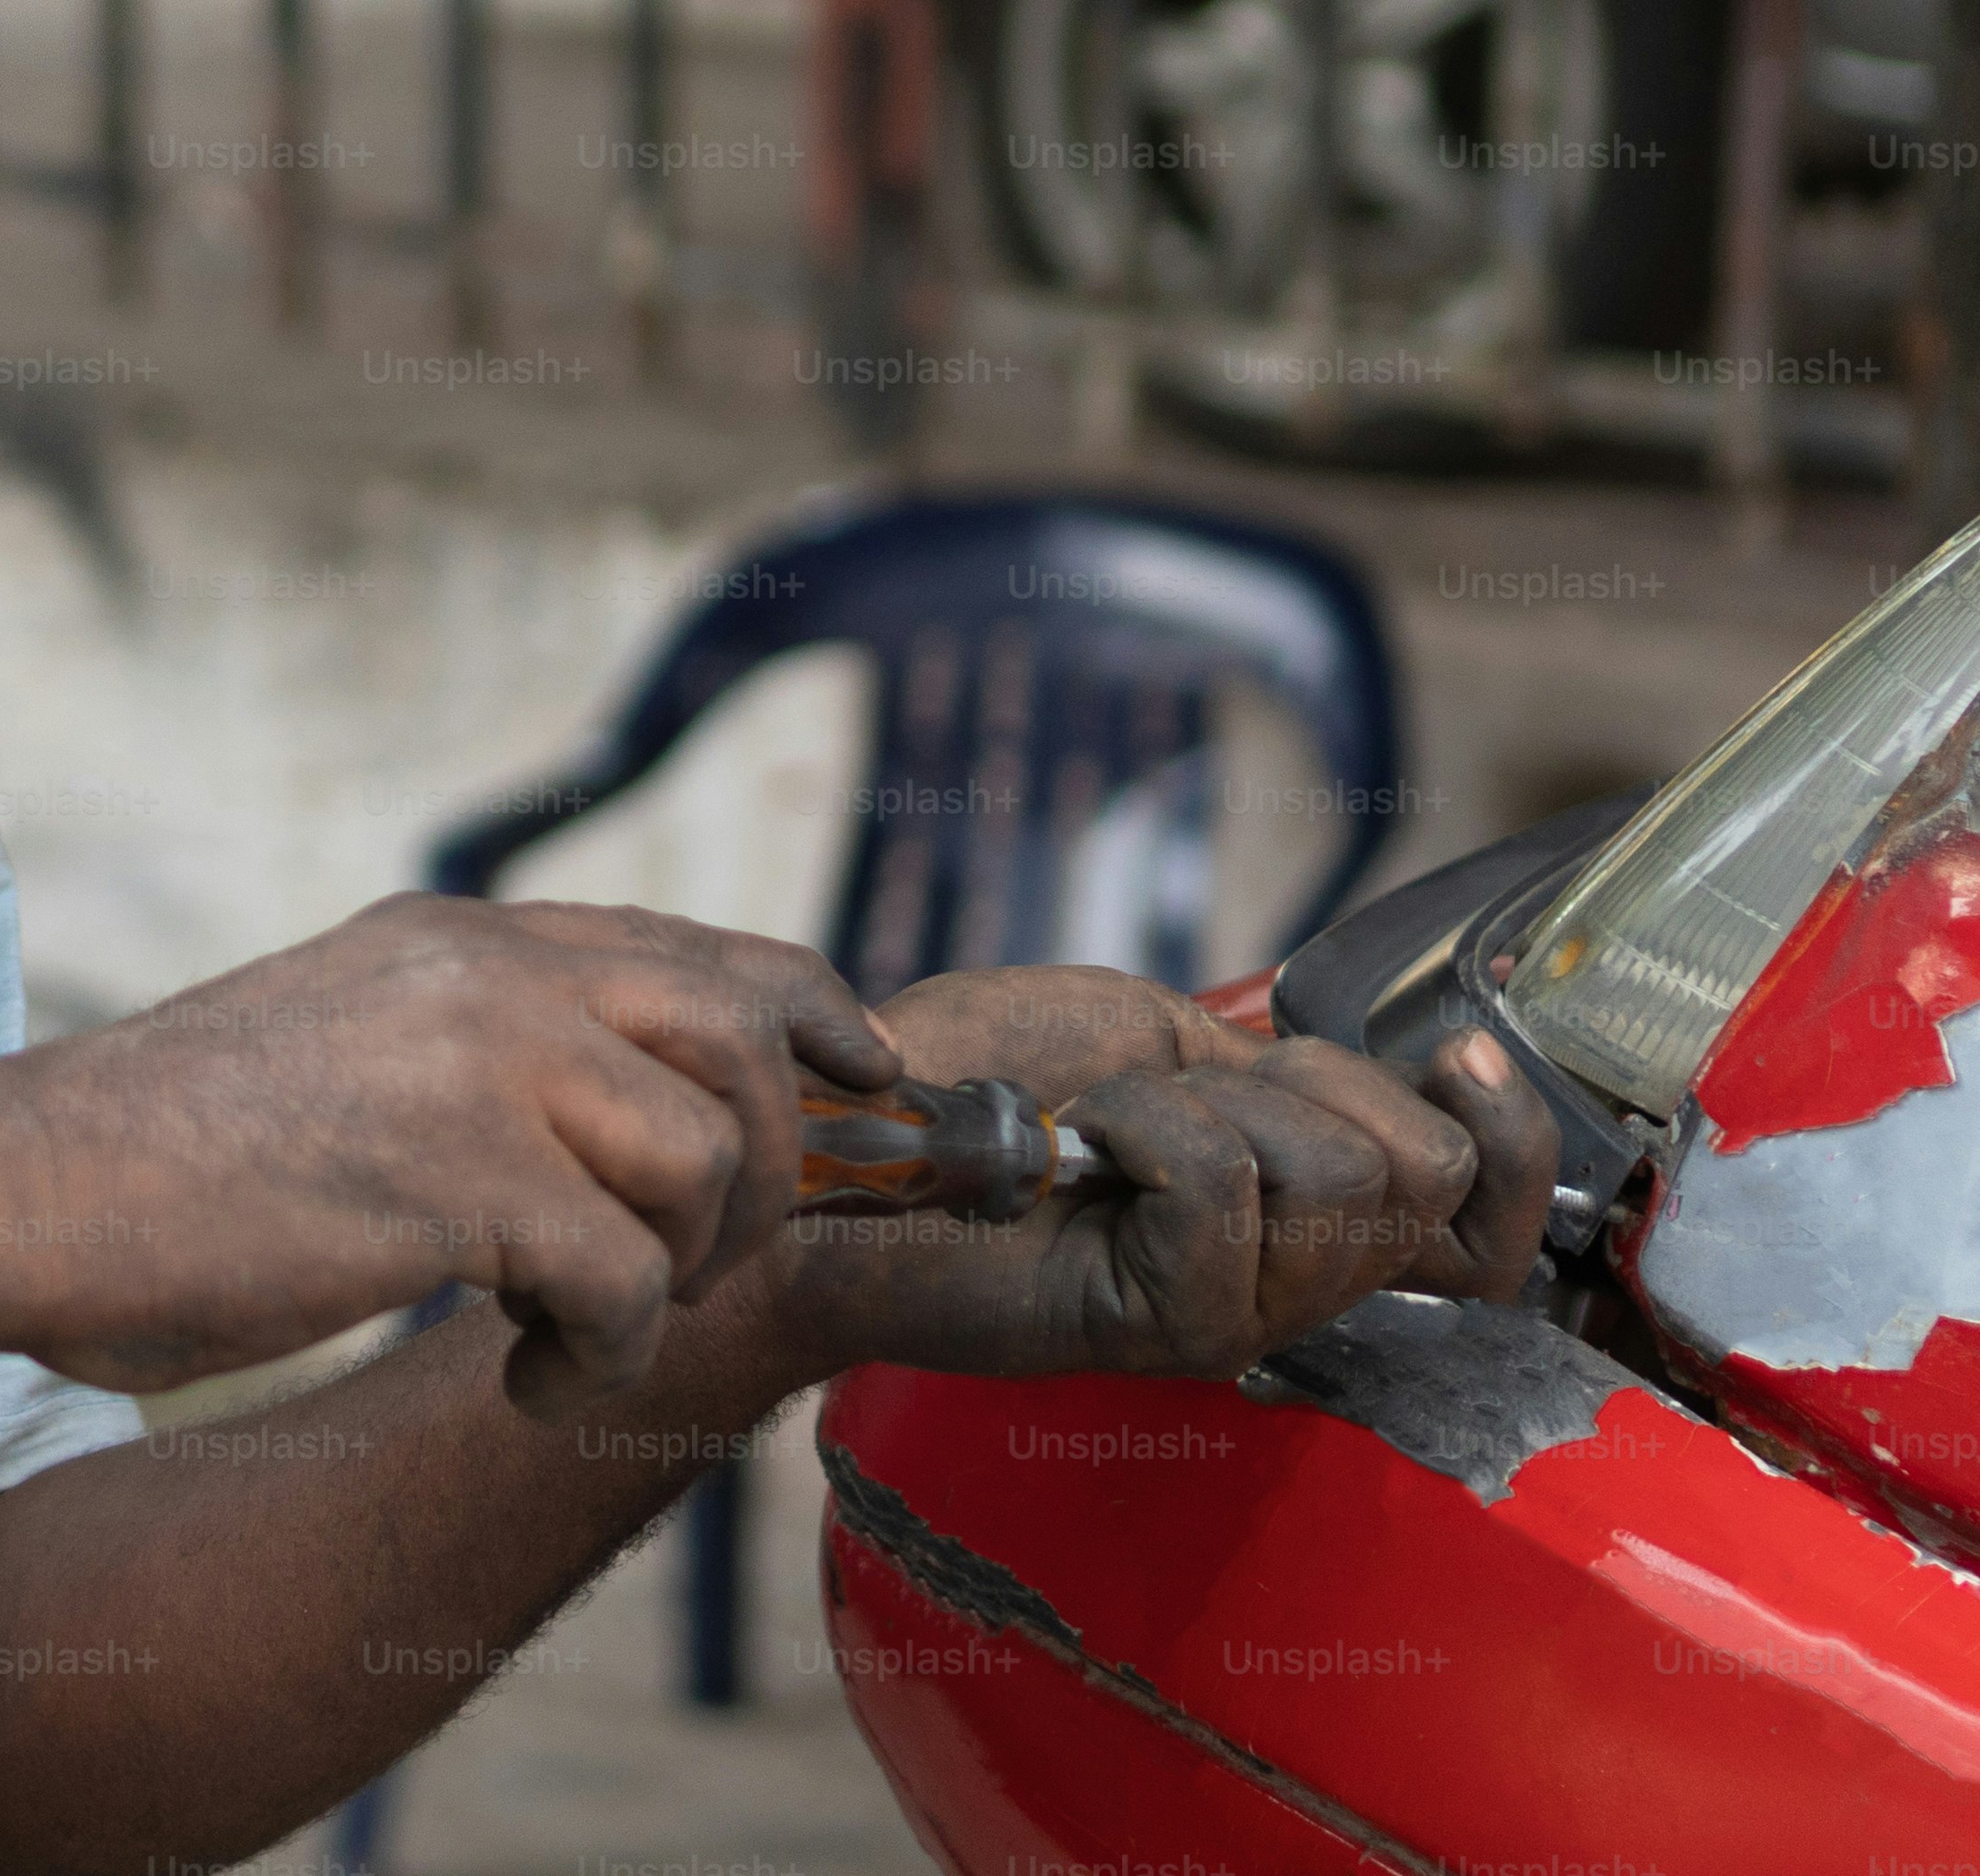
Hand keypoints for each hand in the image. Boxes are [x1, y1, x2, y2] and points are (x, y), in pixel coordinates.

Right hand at [0, 897, 897, 1422]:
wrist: (25, 1188)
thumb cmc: (165, 1158)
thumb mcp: (344, 1048)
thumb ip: (477, 1052)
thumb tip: (624, 1121)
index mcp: (460, 939)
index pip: (708, 952)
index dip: (818, 1025)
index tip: (868, 1090)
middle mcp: (487, 972)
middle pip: (743, 1044)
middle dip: (757, 1181)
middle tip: (681, 1273)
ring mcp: (477, 1061)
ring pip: (702, 1164)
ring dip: (669, 1281)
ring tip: (571, 1338)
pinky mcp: (458, 1174)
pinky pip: (626, 1281)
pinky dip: (600, 1358)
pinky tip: (521, 1372)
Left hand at [733, 964, 1558, 1386]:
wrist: (850, 1142)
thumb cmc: (980, 1079)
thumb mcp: (1165, 1038)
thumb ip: (1294, 1074)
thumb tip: (1427, 1088)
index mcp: (1304, 1206)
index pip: (1493, 1216)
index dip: (1514, 1137)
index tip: (1461, 1050)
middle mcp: (1293, 1277)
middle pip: (1417, 1172)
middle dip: (1297, 1085)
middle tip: (1160, 1099)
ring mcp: (1240, 1311)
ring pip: (1333, 1174)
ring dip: (1199, 1102)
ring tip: (1098, 1125)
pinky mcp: (1172, 1325)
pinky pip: (1230, 1192)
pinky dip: (1145, 1128)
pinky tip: (1072, 1146)